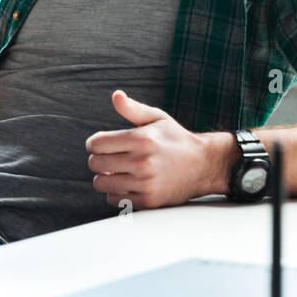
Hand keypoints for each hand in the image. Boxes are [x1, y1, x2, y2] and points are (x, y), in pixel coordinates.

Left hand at [85, 90, 236, 208]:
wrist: (203, 165)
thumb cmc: (176, 139)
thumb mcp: (158, 118)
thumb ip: (133, 109)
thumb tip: (116, 96)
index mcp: (142, 139)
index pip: (96, 144)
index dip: (94, 143)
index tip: (100, 145)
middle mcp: (142, 161)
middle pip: (95, 164)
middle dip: (98, 160)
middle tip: (109, 158)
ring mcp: (145, 183)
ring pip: (101, 184)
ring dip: (105, 177)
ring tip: (116, 172)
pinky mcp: (147, 201)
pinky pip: (113, 199)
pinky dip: (116, 192)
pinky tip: (127, 184)